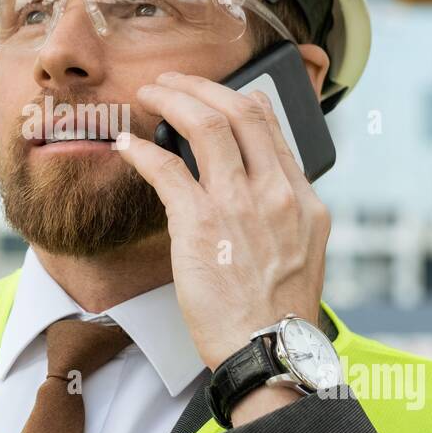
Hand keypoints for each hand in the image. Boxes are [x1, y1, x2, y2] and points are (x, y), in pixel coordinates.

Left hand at [115, 72, 330, 387]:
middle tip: (173, 80)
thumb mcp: (302, 252)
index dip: (240, 99)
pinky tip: (128, 145)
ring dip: (171, 98)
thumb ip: (283, 211)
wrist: (268, 352)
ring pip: (205, 124)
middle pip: (240, 111)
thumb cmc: (276, 313)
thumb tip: (259, 180)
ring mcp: (239, 205)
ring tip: (149, 93)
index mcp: (303, 199)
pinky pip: (166, 168)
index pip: (273, 128)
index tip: (218, 92)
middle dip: (201, 85)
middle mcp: (276, 193)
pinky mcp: (201, 224)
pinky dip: (142, 150)